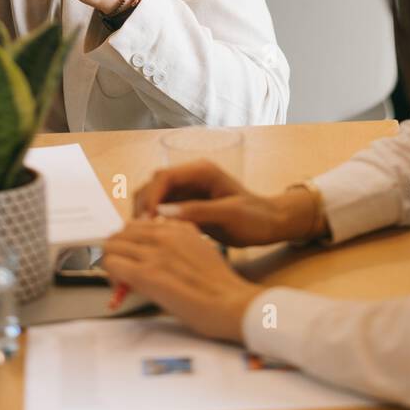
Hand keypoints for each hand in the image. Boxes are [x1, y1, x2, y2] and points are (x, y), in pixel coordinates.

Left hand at [101, 218, 261, 341]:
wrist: (231, 301)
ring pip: (111, 247)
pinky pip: (112, 265)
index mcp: (176, 227)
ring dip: (111, 263)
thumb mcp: (200, 247)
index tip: (130, 258)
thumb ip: (177, 241)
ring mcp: (154, 253)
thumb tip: (156, 248)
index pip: (135, 225)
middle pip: (119, 234)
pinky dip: (111, 276)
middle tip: (121, 271)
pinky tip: (121, 288)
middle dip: (116, 252)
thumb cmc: (219, 282)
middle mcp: (163, 234)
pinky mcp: (147, 275)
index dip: (128, 243)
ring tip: (121, 281)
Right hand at [132, 159, 320, 246]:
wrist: (270, 224)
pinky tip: (153, 238)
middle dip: (143, 206)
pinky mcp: (187, 206)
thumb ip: (197, 212)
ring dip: (146, 214)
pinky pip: (163, 210)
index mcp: (201, 171)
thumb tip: (162, 214)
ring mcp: (188, 191)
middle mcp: (191, 177)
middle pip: (154, 185)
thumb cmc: (255, 218)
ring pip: (155, 198)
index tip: (146, 221)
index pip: (164, 177)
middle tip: (139, 233)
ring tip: (143, 237)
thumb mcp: (229, 215)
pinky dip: (154, 222)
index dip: (151, 197)